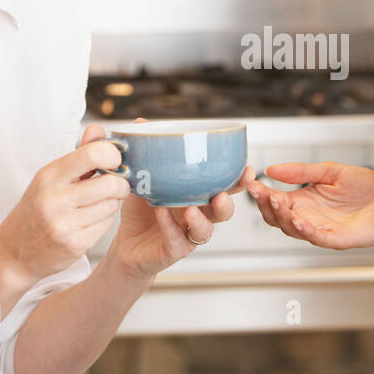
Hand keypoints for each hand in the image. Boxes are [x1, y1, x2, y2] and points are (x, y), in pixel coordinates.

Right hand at [0, 127, 130, 283]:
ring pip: (111, 205)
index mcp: (49, 175)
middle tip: (116, 186)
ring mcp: (63, 224)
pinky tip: (91, 221)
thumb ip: (79, 153)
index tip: (114, 162)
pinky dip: (105, 221)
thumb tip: (99, 129)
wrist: (12, 253)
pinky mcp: (73, 245)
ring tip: (99, 204)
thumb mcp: (50, 178)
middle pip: (110, 183)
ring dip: (112, 204)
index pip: (93, 154)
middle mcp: (54, 199)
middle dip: (120, 184)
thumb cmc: (36, 209)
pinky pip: (106, 226)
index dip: (113, 156)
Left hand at [105, 121, 255, 281]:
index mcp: (199, 196)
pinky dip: (170, 226)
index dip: (239, 180)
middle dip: (229, 202)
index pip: (226, 187)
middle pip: (224, 211)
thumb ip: (146, 155)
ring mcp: (188, 234)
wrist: (126, 247)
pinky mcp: (174, 250)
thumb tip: (141, 123)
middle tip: (222, 194)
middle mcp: (199, 215)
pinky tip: (161, 213)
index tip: (246, 170)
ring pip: (206, 230)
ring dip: (201, 219)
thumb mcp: (142, 180)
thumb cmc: (140, 214)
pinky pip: (177, 239)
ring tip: (191, 209)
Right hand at [247, 162, 373, 249]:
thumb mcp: (330, 171)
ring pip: (292, 229)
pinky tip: (298, 220)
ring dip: (282, 216)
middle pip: (277, 218)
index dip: (263, 194)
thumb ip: (302, 172)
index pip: (276, 201)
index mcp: (304, 201)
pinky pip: (316, 238)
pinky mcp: (336, 239)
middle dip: (266, 205)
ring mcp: (320, 230)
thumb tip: (272, 169)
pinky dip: (306, 230)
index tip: (253, 182)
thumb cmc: (365, 189)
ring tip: (276, 200)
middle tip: (261, 192)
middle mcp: (308, 217)